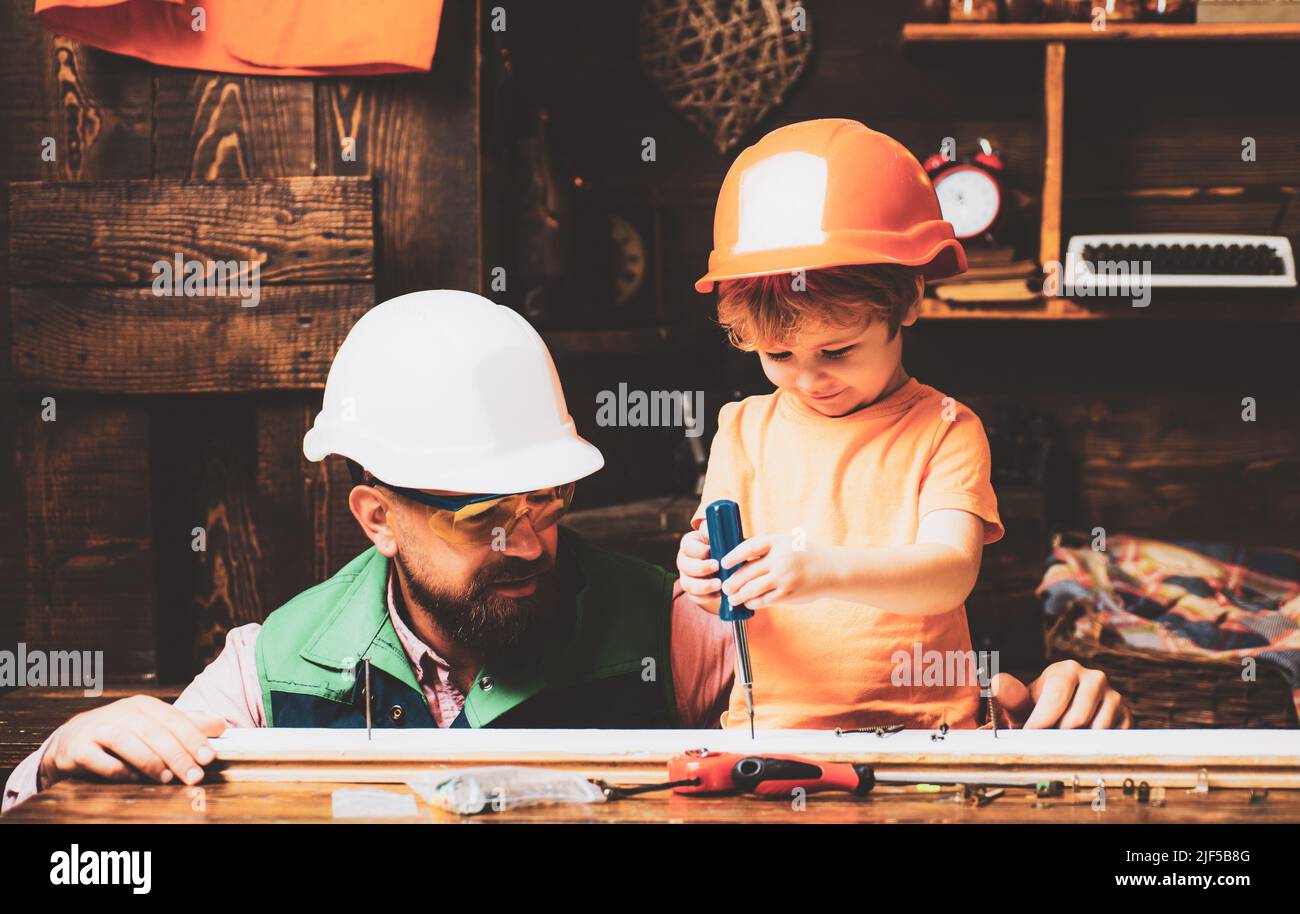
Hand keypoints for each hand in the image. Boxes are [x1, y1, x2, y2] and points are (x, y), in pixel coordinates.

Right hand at [38, 695, 227, 789]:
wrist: (71, 740)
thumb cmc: (121, 733)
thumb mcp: (154, 725)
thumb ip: (186, 724)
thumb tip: (221, 724)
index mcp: (145, 706)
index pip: (175, 719)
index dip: (194, 738)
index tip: (209, 757)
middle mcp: (123, 712)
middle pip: (155, 732)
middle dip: (178, 756)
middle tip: (194, 776)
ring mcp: (99, 728)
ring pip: (129, 742)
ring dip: (151, 762)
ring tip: (167, 779)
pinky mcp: (79, 747)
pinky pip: (102, 760)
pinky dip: (120, 771)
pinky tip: (134, 779)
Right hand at [676, 526, 720, 611]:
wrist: (728, 562)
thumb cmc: (724, 545)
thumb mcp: (721, 535)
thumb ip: (715, 531)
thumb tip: (712, 531)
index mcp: (689, 544)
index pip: (687, 546)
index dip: (698, 550)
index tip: (710, 551)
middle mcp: (684, 561)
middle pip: (684, 566)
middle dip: (700, 568)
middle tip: (717, 567)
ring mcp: (686, 577)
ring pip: (688, 584)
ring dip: (703, 586)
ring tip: (719, 584)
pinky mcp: (692, 592)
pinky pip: (695, 597)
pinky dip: (706, 597)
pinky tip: (719, 594)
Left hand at [718, 535, 828, 608]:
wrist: (832, 570)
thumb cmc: (806, 555)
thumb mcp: (788, 543)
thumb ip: (767, 548)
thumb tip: (739, 553)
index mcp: (778, 542)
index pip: (749, 547)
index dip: (734, 555)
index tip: (724, 563)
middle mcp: (780, 559)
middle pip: (747, 571)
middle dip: (732, 581)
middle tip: (724, 586)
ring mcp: (784, 578)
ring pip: (753, 588)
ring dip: (739, 594)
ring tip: (732, 597)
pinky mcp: (788, 594)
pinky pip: (764, 600)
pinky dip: (753, 602)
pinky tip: (748, 602)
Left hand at [991, 661, 1131, 728]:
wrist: (1067, 717)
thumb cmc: (1040, 709)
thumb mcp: (1022, 702)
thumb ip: (1009, 695)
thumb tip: (996, 684)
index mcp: (1067, 670)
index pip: (1056, 696)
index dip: (1042, 720)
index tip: (1030, 735)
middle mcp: (1095, 678)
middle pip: (1076, 718)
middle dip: (1058, 734)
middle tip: (1048, 739)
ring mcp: (1115, 697)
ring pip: (1096, 731)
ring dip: (1077, 742)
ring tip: (1065, 738)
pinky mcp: (1128, 717)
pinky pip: (1113, 739)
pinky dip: (1096, 746)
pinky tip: (1084, 741)